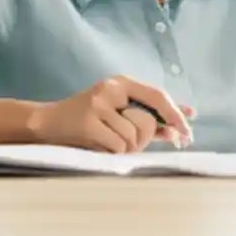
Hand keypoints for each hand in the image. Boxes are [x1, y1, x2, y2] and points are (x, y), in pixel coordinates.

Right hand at [27, 76, 194, 152]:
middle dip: (144, 140)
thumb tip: (182, 124)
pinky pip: (117, 146)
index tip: (187, 131)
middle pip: (147, 122)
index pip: (157, 95)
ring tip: (106, 142)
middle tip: (130, 144)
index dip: (174, 114)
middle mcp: (110, 89)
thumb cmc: (89, 121)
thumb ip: (150, 117)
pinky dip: (113, 152)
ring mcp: (98, 104)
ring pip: (132, 138)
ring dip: (124, 148)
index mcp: (121, 83)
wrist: (48, 123)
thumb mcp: (119, 113)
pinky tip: (99, 146)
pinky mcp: (88, 122)